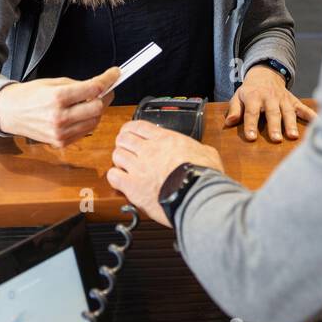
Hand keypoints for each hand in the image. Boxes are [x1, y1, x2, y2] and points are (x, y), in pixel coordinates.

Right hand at [0, 67, 119, 145]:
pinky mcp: (61, 143)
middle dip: (105, 96)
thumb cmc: (30, 95)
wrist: (10, 112)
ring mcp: (60, 133)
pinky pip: (85, 131)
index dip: (108, 80)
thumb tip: (101, 85)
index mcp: (57, 97)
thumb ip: (79, 85)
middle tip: (105, 89)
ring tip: (91, 101)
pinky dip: (88, 121)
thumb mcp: (54, 82)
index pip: (93, 89)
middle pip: (98, 108)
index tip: (115, 74)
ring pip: (94, 121)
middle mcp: (59, 117)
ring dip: (97, 110)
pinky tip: (82, 113)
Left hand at [107, 120, 224, 226]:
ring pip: (116, 155)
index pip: (138, 126)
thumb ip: (198, 149)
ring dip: (119, 160)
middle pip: (123, 138)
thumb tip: (201, 153)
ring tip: (125, 167)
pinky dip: (115, 177)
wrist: (197, 195)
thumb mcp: (207, 153)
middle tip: (126, 150)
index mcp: (166, 139)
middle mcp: (149, 150)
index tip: (129, 133)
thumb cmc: (204, 176)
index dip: (130, 129)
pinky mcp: (132, 187)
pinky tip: (122, 181)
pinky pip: (113, 176)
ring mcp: (138, 167)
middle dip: (123, 143)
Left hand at [223, 64, 315, 142]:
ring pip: (288, 111)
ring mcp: (283, 99)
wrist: (265, 73)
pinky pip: (302, 108)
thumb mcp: (238, 96)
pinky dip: (311, 114)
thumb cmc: (250, 90)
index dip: (251, 125)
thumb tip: (229, 123)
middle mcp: (270, 98)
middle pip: (272, 113)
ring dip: (291, 123)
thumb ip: (235, 109)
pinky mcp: (293, 100)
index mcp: (254, 97)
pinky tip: (317, 122)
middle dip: (275, 126)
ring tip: (293, 136)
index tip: (251, 138)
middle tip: (276, 139)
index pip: (252, 112)